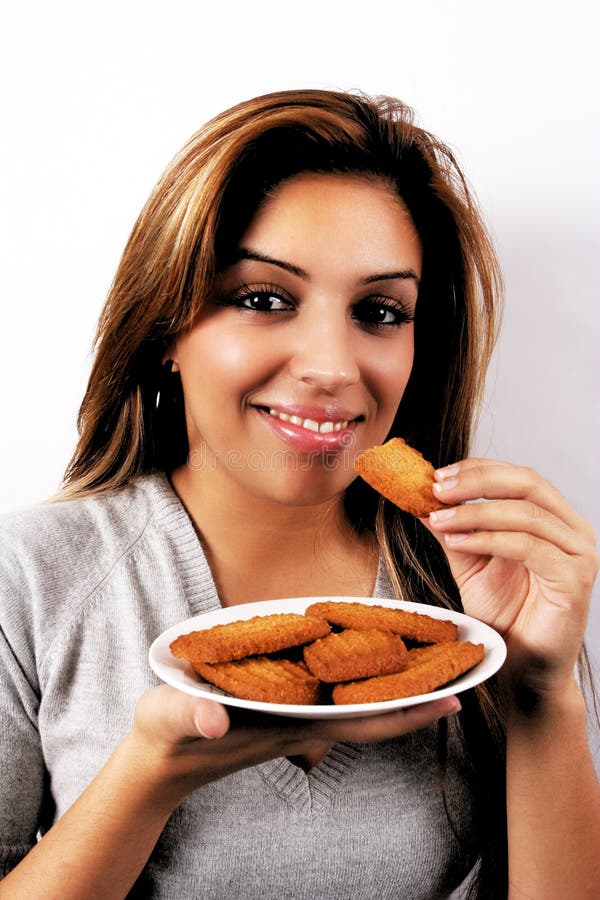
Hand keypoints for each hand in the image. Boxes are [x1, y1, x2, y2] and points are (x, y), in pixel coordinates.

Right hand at [131, 684, 460, 809]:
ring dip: (401, 679)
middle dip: (422, 691)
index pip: (362, 721)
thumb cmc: (167, 734)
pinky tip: (380, 650)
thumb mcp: (172, 719)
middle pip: (377, 707)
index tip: (454, 697)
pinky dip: (368, 670)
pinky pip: (341, 686)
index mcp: (291, 724)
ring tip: (440, 652)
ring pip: (363, 696)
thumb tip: (217, 720)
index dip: (408, 712)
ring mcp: (301, 712)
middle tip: (470, 664)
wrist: (162, 753)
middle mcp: (307, 720)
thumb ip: (194, 717)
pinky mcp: (289, 701)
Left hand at [425, 458, 598, 696]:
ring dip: (475, 512)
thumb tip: (422, 499)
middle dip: (476, 481)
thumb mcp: (469, 564)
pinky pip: (528, 546)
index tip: (436, 475)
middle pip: (527, 483)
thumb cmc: (504, 617)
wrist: (522, 668)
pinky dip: (488, 539)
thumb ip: (454, 530)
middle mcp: (572, 530)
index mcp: (553, 518)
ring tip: (439, 519)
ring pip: (525, 513)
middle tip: (437, 487)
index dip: (477, 469)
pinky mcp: (574, 579)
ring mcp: (578, 553)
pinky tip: (457, 541)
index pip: (518, 476)